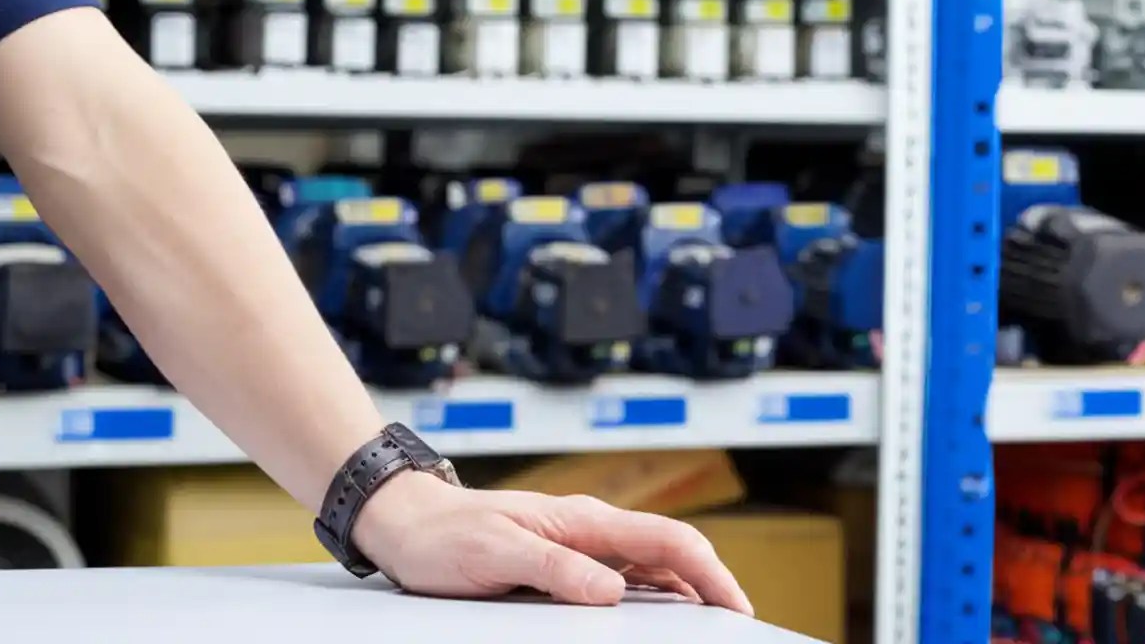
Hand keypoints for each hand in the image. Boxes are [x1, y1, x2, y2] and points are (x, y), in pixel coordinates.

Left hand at [351, 469, 752, 613]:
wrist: (407, 522)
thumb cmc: (444, 535)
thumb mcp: (495, 554)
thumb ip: (554, 568)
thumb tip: (613, 589)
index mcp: (583, 519)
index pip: (668, 539)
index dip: (710, 571)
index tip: (736, 605)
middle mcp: (588, 528)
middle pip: (670, 551)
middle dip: (711, 583)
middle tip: (737, 623)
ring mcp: (578, 544)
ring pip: (651, 566)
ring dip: (686, 593)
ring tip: (711, 625)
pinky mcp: (564, 562)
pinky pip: (623, 578)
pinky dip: (653, 598)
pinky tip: (659, 619)